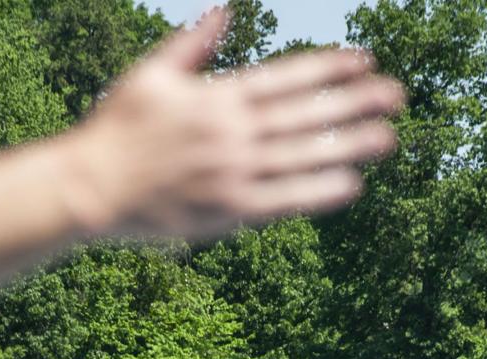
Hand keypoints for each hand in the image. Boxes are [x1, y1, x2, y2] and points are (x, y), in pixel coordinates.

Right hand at [72, 11, 403, 240]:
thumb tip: (226, 12)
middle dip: (354, 103)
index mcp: (216, 96)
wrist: (89, 187)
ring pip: (304, 155)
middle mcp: (231, 132)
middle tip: (397, 96)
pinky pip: (285, 200)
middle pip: (305, 114)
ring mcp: (233, 171)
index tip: (365, 61)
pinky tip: (352, 183)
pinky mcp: (229, 210)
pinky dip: (319, 192)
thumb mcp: (150, 75)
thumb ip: (192, 44)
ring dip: (349, 145)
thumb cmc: (117, 128)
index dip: (329, 69)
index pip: (285, 78)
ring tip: (388, 137)